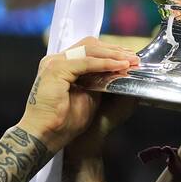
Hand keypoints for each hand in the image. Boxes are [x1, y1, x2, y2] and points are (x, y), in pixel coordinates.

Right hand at [17, 37, 138, 151]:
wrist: (46, 136)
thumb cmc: (64, 122)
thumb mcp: (89, 95)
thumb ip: (100, 80)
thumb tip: (119, 70)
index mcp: (61, 65)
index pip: (88, 48)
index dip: (110, 50)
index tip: (129, 56)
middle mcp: (56, 60)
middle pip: (90, 45)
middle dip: (115, 50)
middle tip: (134, 57)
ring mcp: (54, 62)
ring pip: (90, 50)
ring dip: (113, 55)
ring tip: (130, 61)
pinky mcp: (56, 69)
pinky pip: (86, 62)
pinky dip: (105, 63)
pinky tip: (119, 66)